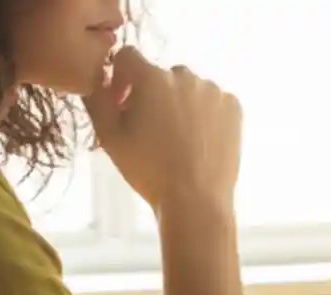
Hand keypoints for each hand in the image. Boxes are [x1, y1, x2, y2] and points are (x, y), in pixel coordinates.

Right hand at [82, 47, 242, 213]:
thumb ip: (96, 97)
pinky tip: (199, 140)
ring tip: (177, 137)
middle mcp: (185, 76)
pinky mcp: (234, 108)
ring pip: (189, 89)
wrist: (196, 200)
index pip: (128, 57)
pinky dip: (205, 114)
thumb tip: (96, 78)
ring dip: (179, 103)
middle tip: (150, 128)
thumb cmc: (148, 170)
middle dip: (151, 94)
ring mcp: (213, 91)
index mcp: (152, 78)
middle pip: (160, 75)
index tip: (122, 105)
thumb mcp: (109, 135)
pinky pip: (213, 101)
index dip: (120, 78)